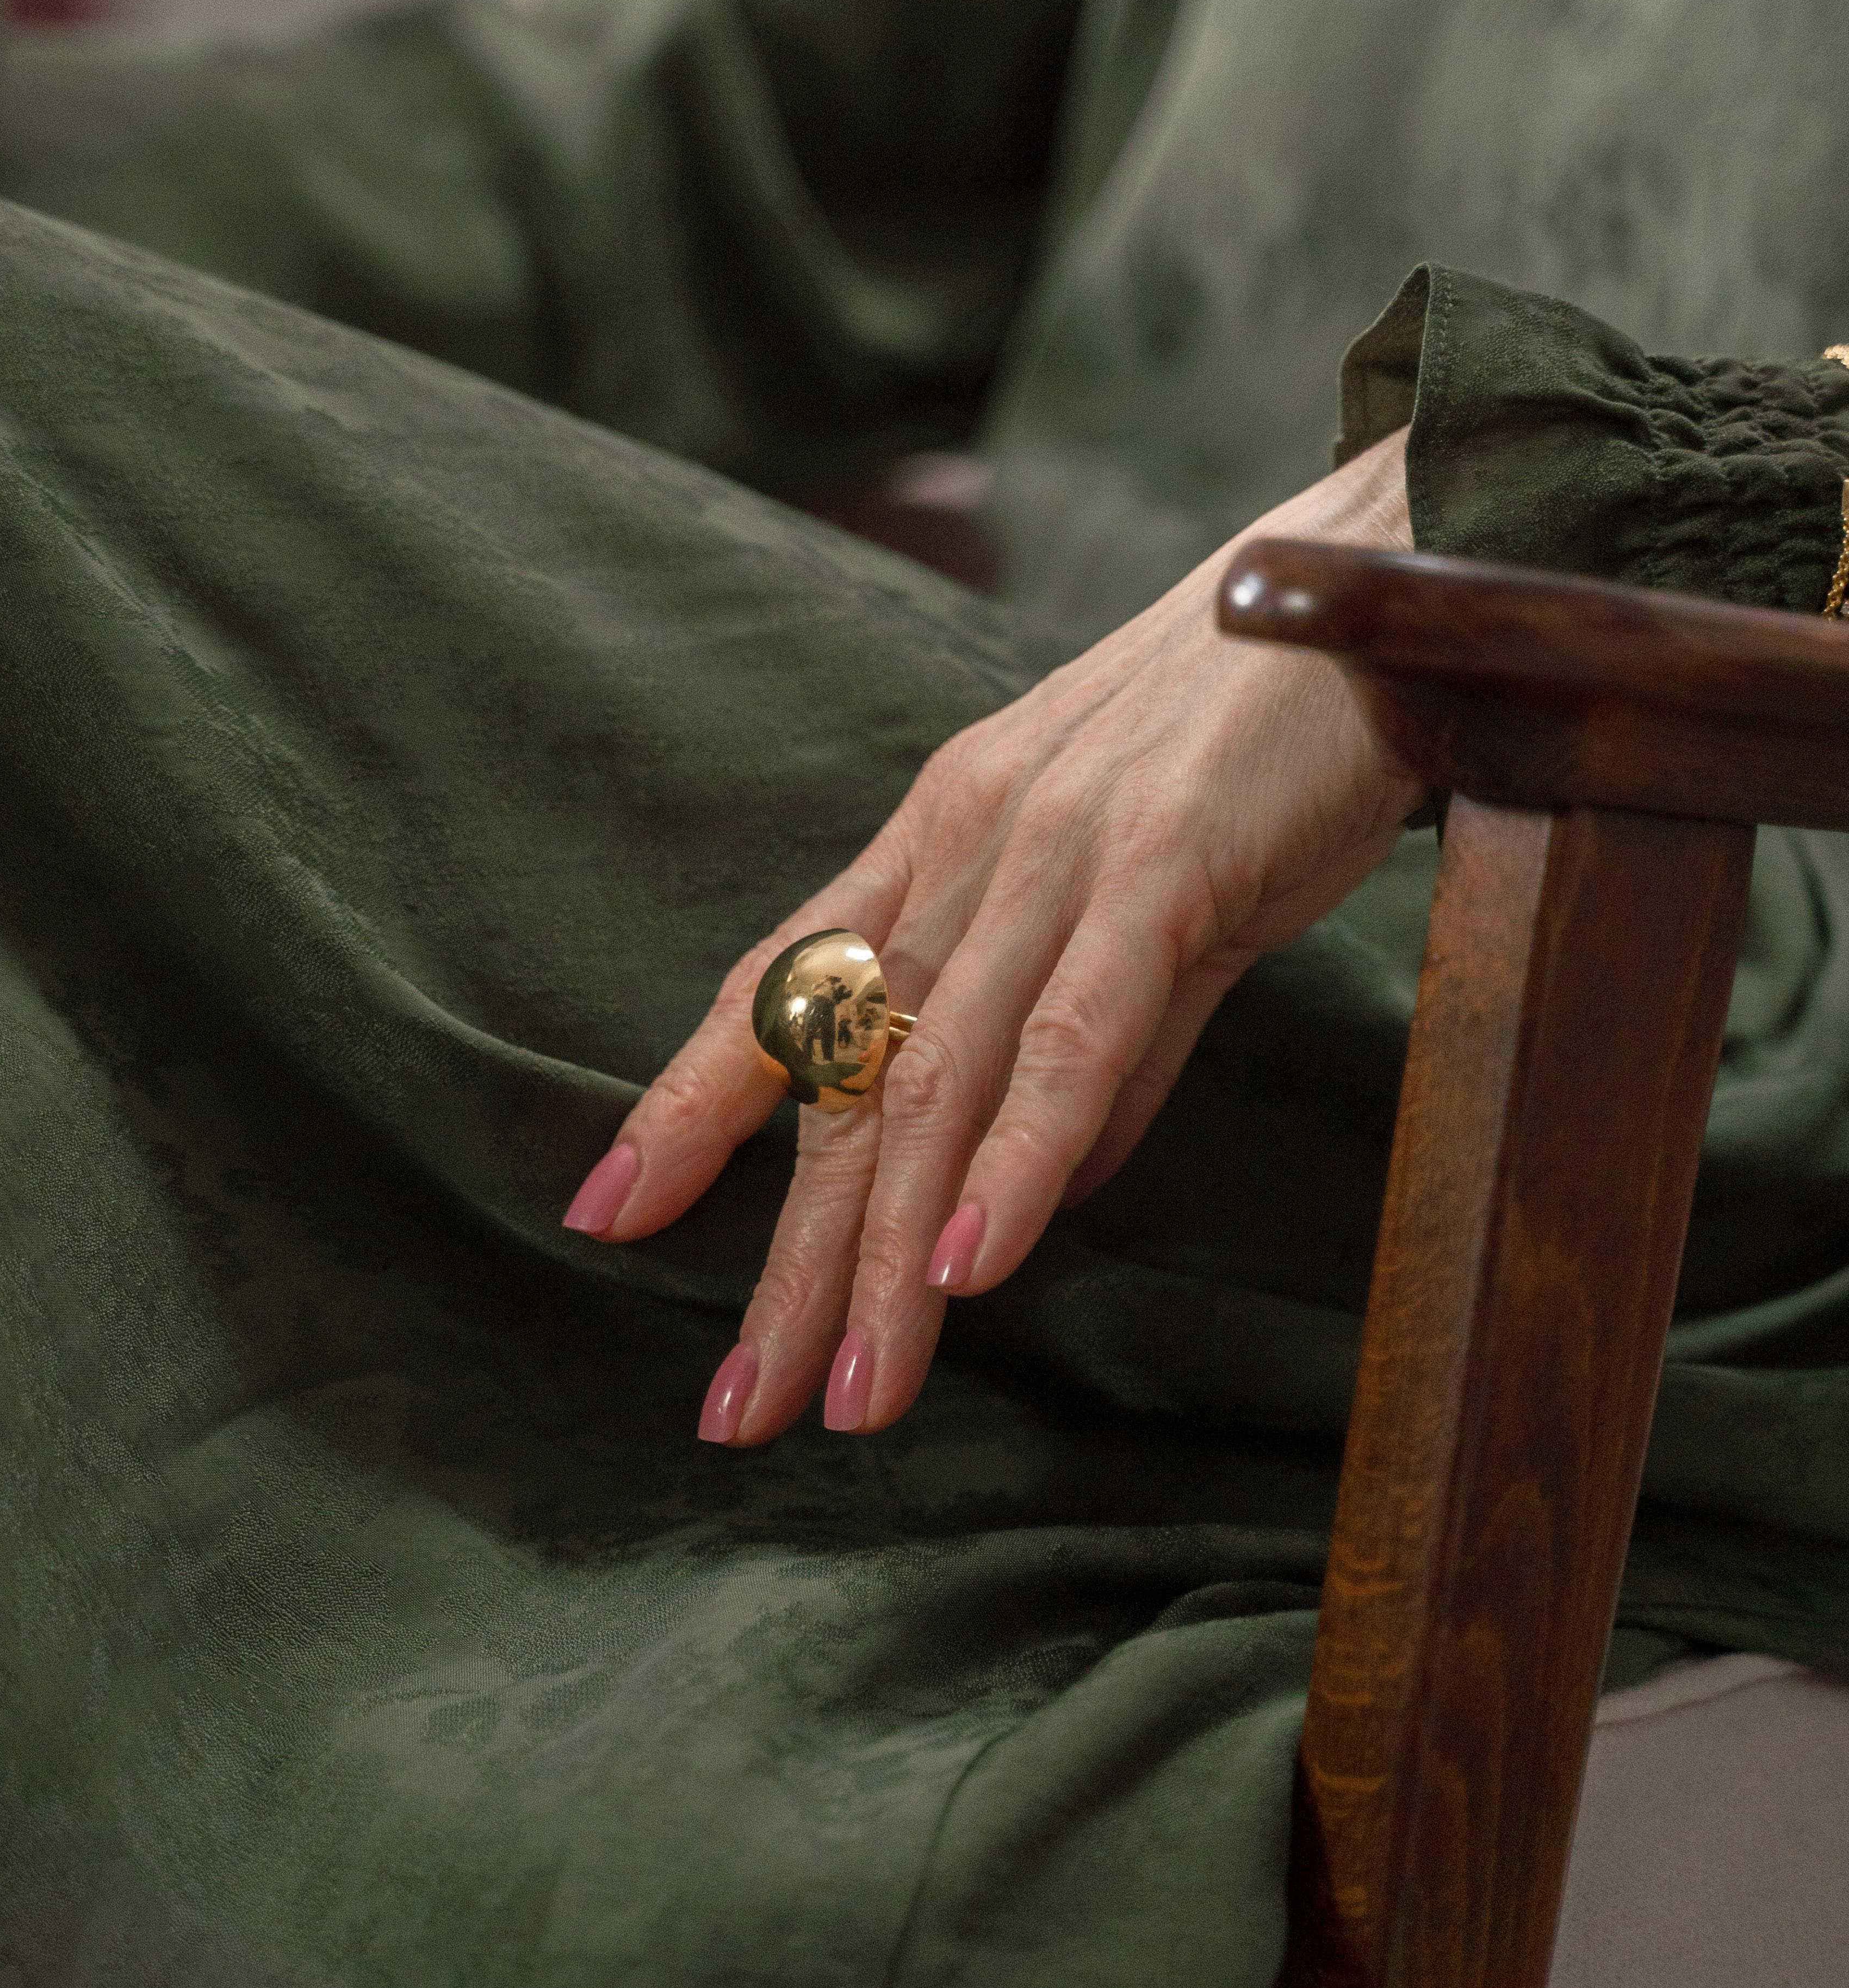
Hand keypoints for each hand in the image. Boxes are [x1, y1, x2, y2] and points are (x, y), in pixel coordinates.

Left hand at [564, 434, 1422, 1442]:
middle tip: (738, 1409)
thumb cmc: (1255, 737)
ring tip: (854, 1392)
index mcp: (940, 837)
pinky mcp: (1167, 867)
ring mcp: (1059, 854)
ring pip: (942, 1083)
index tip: (603, 1214)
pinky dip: (1021, 1157)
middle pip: (849, 1081)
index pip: (783, 990)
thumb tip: (1041, 1183)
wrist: (1384, 578)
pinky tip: (972, 1266)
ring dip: (889, 1255)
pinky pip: (1078, 1037)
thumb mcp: (1137, 892)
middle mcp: (966, 845)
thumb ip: (1090, 1039)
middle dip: (786, 1260)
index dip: (687, 1102)